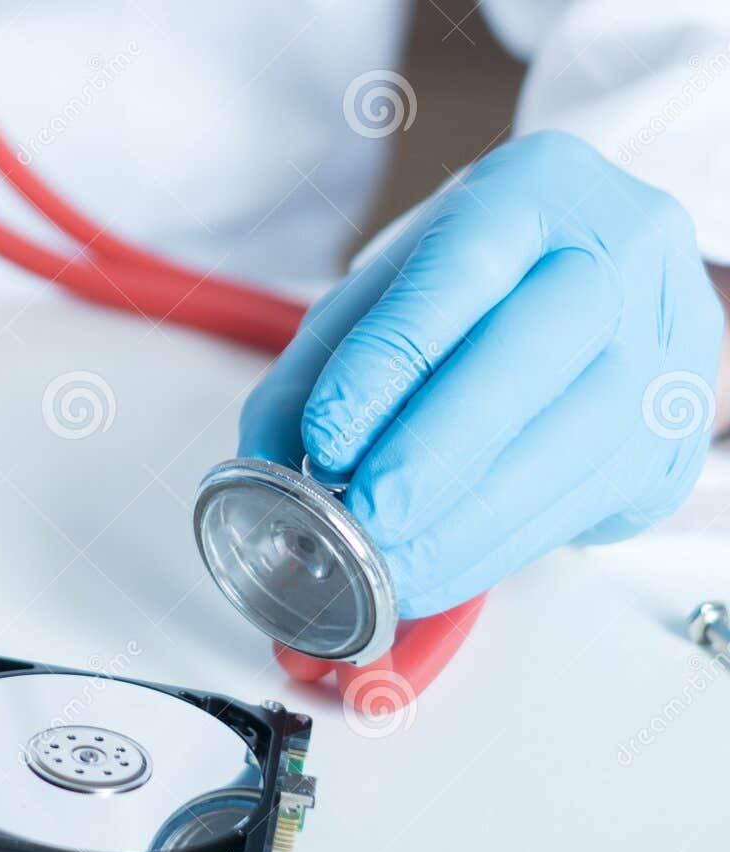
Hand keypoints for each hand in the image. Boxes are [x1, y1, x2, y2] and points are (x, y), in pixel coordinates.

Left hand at [239, 131, 724, 616]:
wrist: (602, 281)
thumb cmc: (478, 284)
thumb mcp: (384, 293)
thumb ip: (316, 367)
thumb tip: (268, 462)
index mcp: (532, 191)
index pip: (457, 275)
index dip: (386, 367)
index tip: (326, 442)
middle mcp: (619, 251)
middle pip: (529, 359)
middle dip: (435, 458)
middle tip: (365, 520)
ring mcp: (664, 340)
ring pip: (572, 445)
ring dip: (467, 526)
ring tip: (388, 567)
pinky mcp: (674, 429)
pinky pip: (588, 500)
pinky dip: (501, 548)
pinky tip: (440, 568)